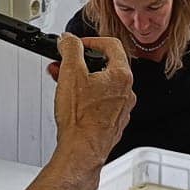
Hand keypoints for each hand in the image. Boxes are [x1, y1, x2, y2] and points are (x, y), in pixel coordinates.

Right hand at [52, 34, 133, 163]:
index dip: (91, 40)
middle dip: (81, 63)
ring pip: (102, 85)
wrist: (82, 151)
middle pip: (105, 66)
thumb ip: (70, 49)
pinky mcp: (113, 121)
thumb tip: (69, 39)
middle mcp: (126, 91)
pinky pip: (101, 102)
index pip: (112, 45)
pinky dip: (87, 96)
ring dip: (82, 79)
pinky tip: (72, 101)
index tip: (77, 44)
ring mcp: (121, 108)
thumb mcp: (71, 73)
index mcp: (121, 76)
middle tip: (65, 64)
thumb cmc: (80, 119)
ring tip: (62, 82)